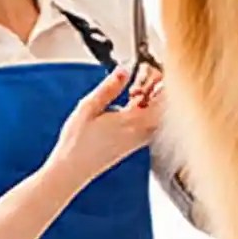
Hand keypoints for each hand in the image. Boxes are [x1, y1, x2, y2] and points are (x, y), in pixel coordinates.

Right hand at [44, 64, 165, 187]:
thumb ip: (109, 87)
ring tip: (132, 89)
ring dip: (150, 94)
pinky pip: (150, 118)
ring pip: (158, 110)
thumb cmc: (78, 143)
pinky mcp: (136, 140)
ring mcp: (142, 137)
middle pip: (165, 102)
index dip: (160, 78)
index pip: (165, 97)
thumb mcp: (89, 107)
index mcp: (136, 122)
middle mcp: (144, 131)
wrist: (72, 169)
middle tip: (139, 75)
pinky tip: (130, 101)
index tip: (146, 68)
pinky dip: (145, 106)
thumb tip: (124, 70)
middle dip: (155, 84)